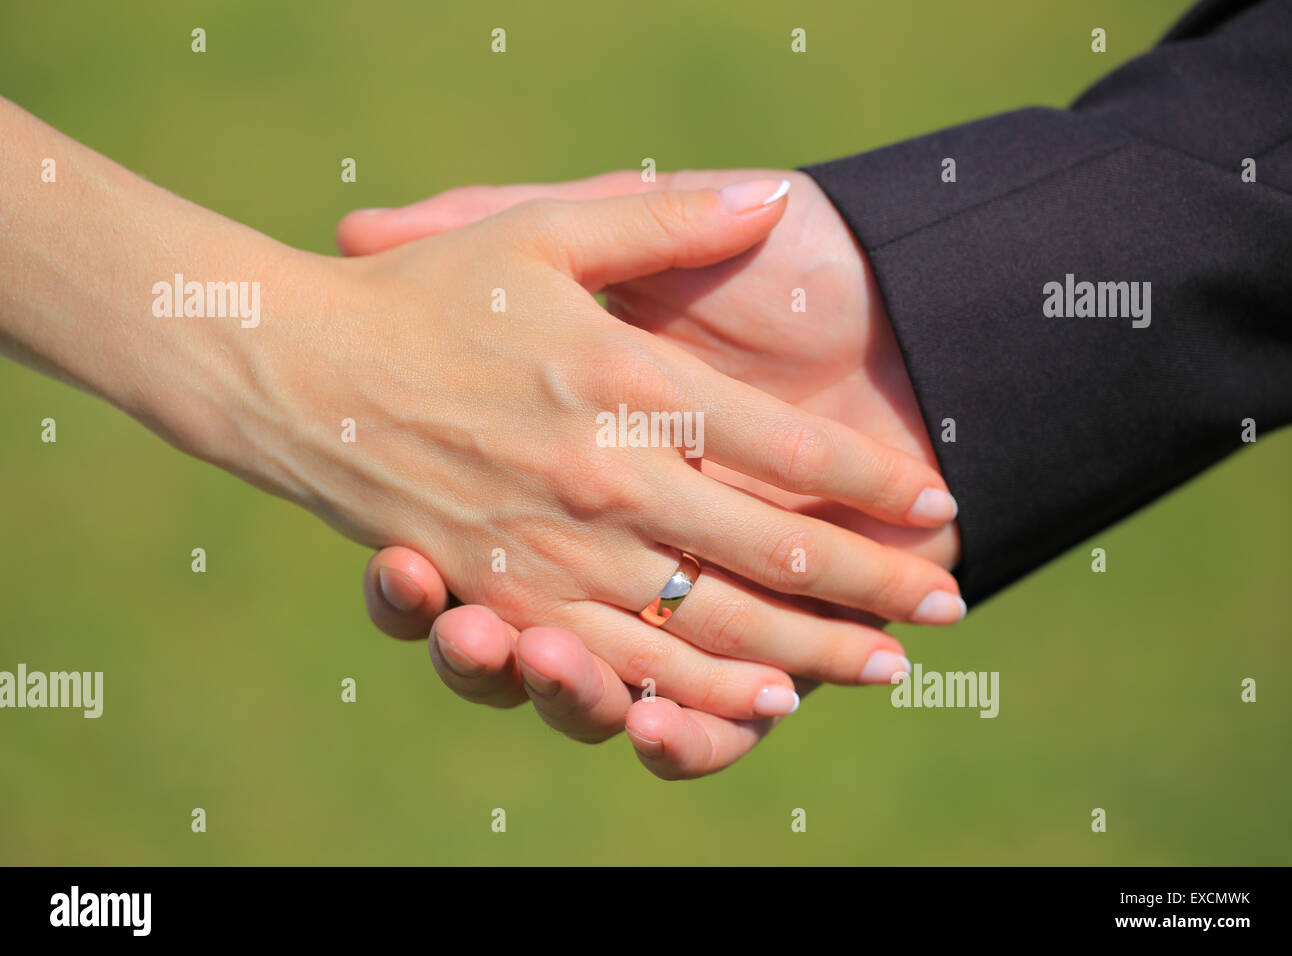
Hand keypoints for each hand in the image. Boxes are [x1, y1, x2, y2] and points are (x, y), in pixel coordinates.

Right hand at [341, 171, 960, 775]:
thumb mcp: (542, 230)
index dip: (868, 476)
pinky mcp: (513, 605)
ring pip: (712, 628)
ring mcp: (557, 556)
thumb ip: (659, 216)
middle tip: (944, 602)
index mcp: (619, 382)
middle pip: (768, 552)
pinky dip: (705, 692)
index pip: (781, 442)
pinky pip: (629, 664)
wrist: (301, 369)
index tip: (938, 500)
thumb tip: (771, 192)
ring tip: (889, 664)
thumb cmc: (433, 297)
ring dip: (811, 651)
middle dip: (871, 581)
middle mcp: (600, 481)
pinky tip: (773, 704)